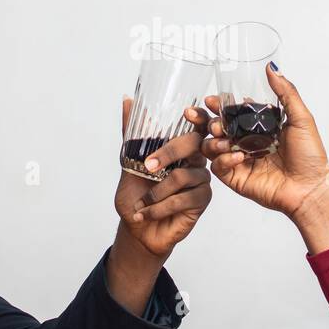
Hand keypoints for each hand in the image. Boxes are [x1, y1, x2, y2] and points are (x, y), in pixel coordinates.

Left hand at [113, 98, 212, 257]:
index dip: (198, 116)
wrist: (137, 228)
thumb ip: (131, 133)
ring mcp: (200, 179)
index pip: (196, 125)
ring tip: (142, 203)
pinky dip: (159, 207)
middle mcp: (194, 159)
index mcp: (180, 147)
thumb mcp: (128, 161)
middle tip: (147, 167)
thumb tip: (127, 100)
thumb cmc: (136, 195)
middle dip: (168, 153)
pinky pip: (183, 198)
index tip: (187, 112)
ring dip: (155, 192)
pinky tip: (147, 213)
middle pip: (192, 144)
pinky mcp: (202, 200)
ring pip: (182, 176)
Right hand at [196, 64, 328, 251]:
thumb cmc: (310, 156)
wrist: (310, 188)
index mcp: (259, 127)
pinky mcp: (236, 178)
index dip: (219, 106)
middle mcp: (247, 142)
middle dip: (207, 121)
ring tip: (223, 138)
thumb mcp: (301, 118)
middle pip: (216, 128)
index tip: (211, 100)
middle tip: (206, 118)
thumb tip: (272, 68)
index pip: (232, 113)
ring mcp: (240, 161)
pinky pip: (218, 167)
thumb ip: (285, 92)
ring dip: (213, 140)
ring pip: (212, 146)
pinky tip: (238, 157)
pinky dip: (223, 160)